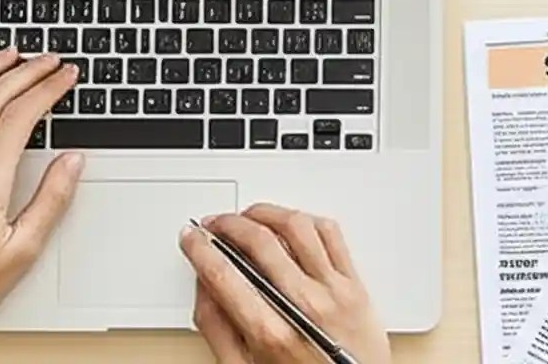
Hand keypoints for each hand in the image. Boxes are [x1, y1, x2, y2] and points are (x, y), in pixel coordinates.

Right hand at [180, 204, 390, 363]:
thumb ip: (218, 329)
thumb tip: (204, 287)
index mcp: (272, 334)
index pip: (225, 275)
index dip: (200, 249)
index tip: (191, 237)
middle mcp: (306, 307)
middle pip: (259, 242)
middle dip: (228, 224)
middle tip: (215, 225)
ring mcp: (335, 292)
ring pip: (297, 227)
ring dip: (266, 213)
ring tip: (249, 217)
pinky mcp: (356, 286)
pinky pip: (332, 234)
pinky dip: (306, 220)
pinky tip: (291, 223)